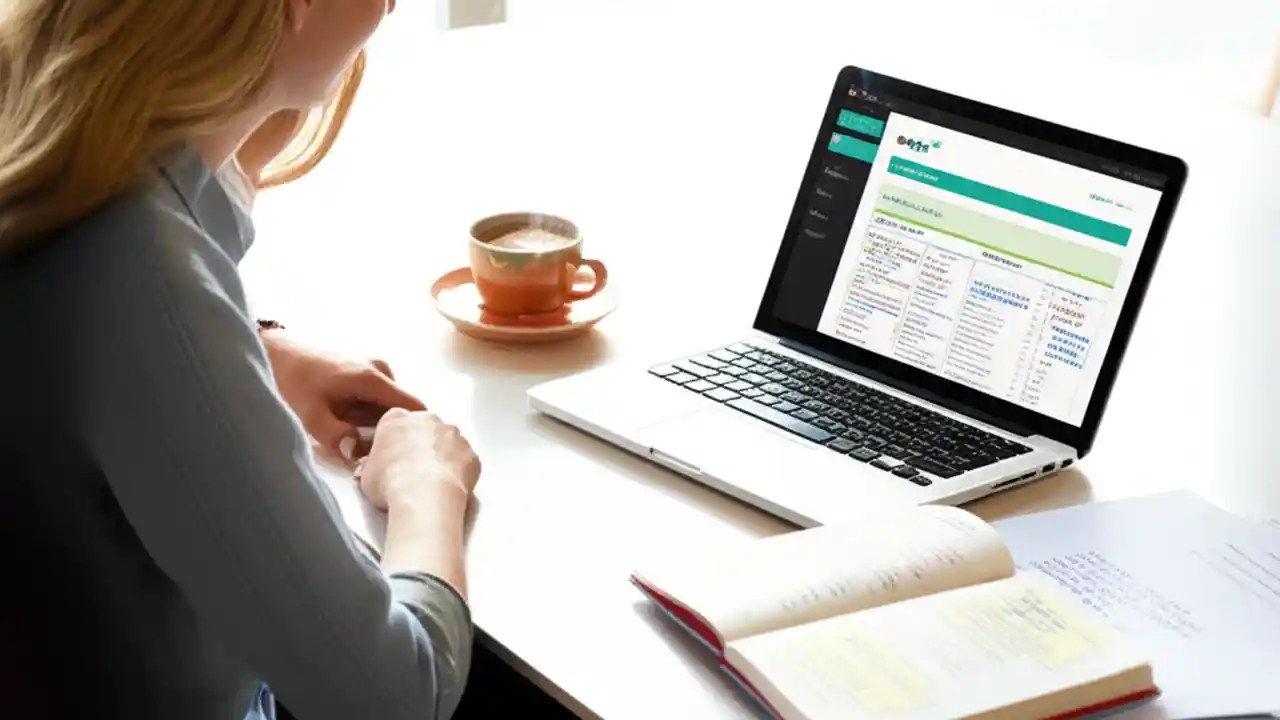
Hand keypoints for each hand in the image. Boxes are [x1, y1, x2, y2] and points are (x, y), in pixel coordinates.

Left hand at [261, 330, 424, 463]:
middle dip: (389, 434)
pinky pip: (376, 399)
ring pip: (388, 406)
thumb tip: (359, 457)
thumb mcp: (310, 414)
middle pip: (401, 410)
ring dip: (375, 426)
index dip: (417, 432)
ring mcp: (374, 368)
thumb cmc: (292, 379)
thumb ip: (336, 437)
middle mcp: (381, 371)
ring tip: (354, 441)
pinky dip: (367, 415)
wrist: (274, 350)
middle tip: (370, 456)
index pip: (415, 407)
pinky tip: (347, 423)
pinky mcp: (364, 371)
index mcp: (374, 378)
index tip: (409, 454)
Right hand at [356, 409, 480, 510]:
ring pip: (449, 441)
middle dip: (422, 443)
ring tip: (434, 481)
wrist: (423, 495)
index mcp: (396, 418)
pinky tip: (450, 487)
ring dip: (444, 455)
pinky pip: (465, 460)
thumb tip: (372, 468)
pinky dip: (460, 471)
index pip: (394, 422)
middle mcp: (428, 418)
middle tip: (414, 469)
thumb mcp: (366, 474)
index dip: (395, 440)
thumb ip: (372, 464)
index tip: (393, 458)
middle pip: (425, 427)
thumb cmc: (389, 481)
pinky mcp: (472, 454)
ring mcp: (454, 434)